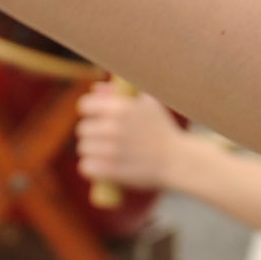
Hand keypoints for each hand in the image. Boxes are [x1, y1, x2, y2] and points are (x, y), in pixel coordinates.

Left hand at [73, 83, 194, 193]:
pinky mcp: (111, 171)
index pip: (84, 105)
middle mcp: (113, 127)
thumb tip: (95, 89)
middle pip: (82, 129)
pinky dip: (92, 168)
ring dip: (92, 152)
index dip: (90, 112)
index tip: (97, 118)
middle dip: (92, 134)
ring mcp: (111, 150)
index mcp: (120, 108)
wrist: (178, 161)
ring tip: (106, 154)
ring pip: (83, 149)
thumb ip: (121, 93)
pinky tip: (103, 167)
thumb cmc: (163, 130)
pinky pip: (85, 167)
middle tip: (105, 139)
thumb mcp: (148, 104)